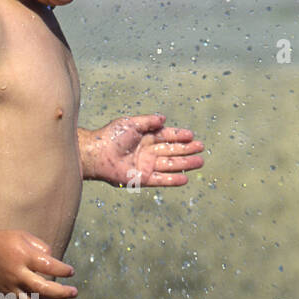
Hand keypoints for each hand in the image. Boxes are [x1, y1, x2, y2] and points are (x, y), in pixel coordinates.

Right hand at [0, 229, 76, 298]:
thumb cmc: (4, 241)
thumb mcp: (23, 236)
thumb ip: (41, 248)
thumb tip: (55, 265)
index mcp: (22, 256)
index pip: (48, 266)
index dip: (63, 270)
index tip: (71, 272)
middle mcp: (16, 274)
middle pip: (42, 289)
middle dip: (61, 293)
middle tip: (74, 293)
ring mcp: (8, 288)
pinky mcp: (3, 296)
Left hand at [87, 114, 204, 187]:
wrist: (97, 154)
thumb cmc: (111, 136)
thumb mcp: (131, 123)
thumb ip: (148, 121)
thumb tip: (163, 119)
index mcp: (145, 137)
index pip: (166, 136)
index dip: (179, 136)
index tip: (191, 135)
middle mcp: (147, 152)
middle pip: (171, 150)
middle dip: (186, 149)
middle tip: (200, 147)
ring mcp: (146, 165)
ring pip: (170, 165)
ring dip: (185, 163)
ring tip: (199, 161)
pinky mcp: (142, 179)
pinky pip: (161, 180)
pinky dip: (173, 180)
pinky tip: (185, 178)